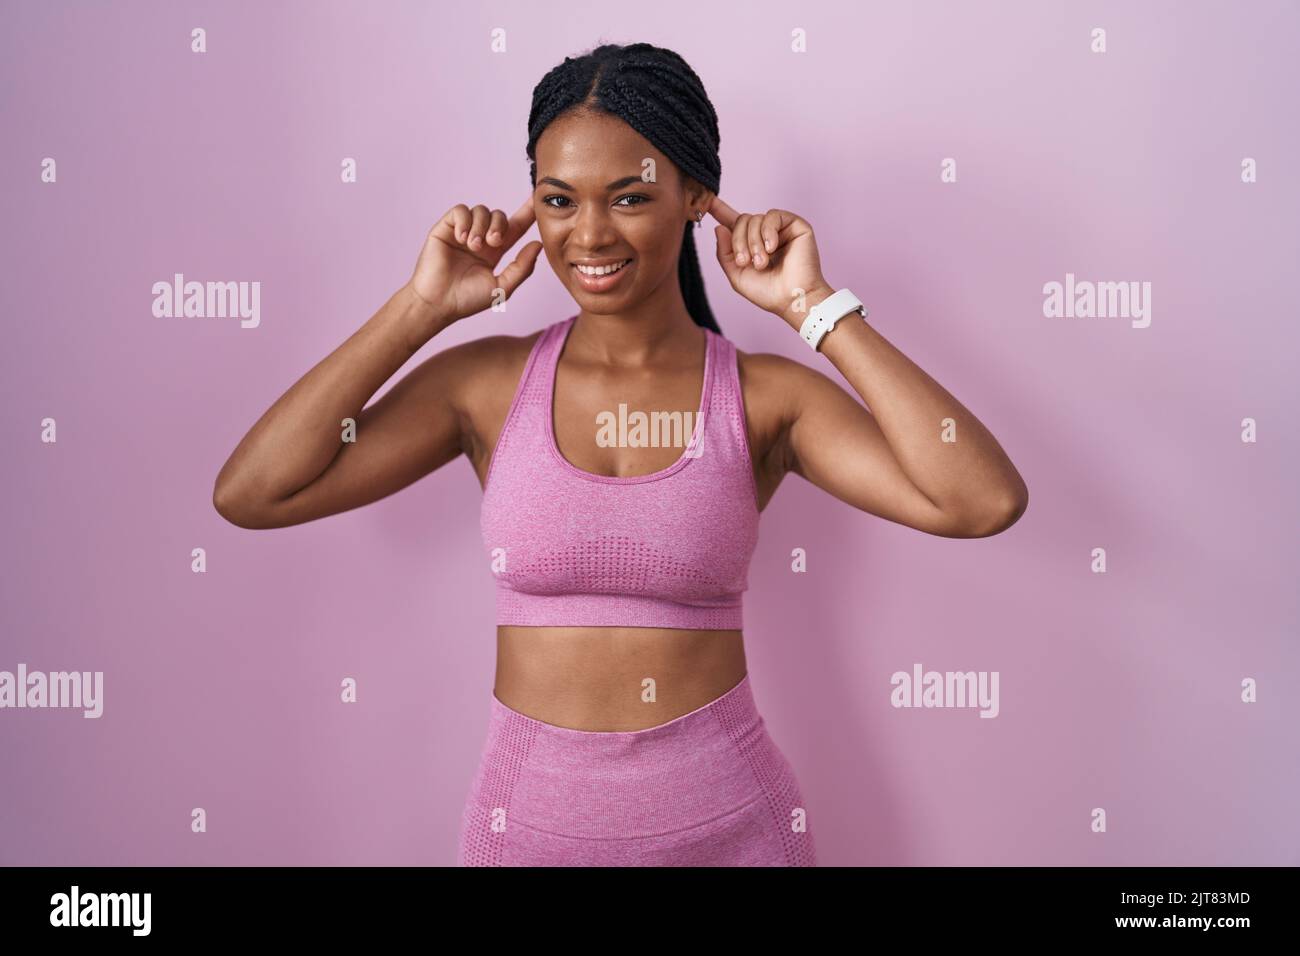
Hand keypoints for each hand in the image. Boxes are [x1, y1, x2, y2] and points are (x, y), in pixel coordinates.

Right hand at [406, 198, 543, 330]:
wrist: (438, 303)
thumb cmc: (467, 300)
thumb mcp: (502, 287)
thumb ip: (522, 267)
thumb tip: (538, 244)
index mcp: (495, 252)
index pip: (515, 227)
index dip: (527, 212)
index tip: (537, 198)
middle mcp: (480, 238)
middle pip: (499, 215)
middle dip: (500, 225)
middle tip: (493, 242)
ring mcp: (463, 232)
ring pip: (481, 210)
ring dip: (481, 226)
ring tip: (473, 246)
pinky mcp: (445, 228)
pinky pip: (460, 210)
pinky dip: (464, 221)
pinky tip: (462, 238)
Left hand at [708, 196, 833, 327]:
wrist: (792, 299)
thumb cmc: (768, 292)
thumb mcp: (737, 275)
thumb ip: (724, 253)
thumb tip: (719, 227)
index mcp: (751, 245)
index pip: (734, 222)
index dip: (720, 210)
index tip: (707, 200)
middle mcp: (765, 234)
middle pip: (742, 220)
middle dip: (738, 241)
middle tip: (746, 262)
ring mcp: (780, 229)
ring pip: (755, 218)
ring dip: (753, 242)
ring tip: (762, 262)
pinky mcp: (795, 225)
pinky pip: (773, 216)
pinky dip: (768, 231)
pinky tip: (771, 248)